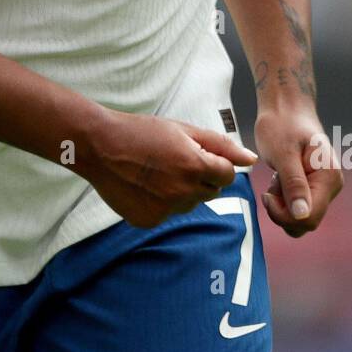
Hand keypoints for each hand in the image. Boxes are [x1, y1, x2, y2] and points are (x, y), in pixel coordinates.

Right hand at [81, 109, 257, 228]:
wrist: (99, 146)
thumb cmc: (142, 132)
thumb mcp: (183, 130)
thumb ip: (221, 146)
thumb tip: (251, 160)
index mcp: (196, 167)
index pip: (227, 175)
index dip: (214, 163)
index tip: (196, 154)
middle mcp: (183, 193)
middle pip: (210, 191)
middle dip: (199, 177)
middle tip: (173, 161)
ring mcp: (165, 210)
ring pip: (188, 204)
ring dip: (180, 191)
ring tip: (156, 172)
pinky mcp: (149, 220)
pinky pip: (166, 214)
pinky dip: (160, 202)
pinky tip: (143, 185)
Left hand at [254, 106, 342, 237]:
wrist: (285, 108)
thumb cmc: (282, 125)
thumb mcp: (283, 154)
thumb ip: (294, 185)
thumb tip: (302, 216)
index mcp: (329, 178)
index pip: (309, 218)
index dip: (284, 215)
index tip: (267, 195)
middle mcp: (332, 186)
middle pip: (305, 221)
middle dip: (282, 210)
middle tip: (270, 184)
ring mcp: (324, 188)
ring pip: (300, 217)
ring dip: (281, 204)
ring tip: (276, 178)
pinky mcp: (314, 187)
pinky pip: (297, 207)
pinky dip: (283, 199)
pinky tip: (279, 179)